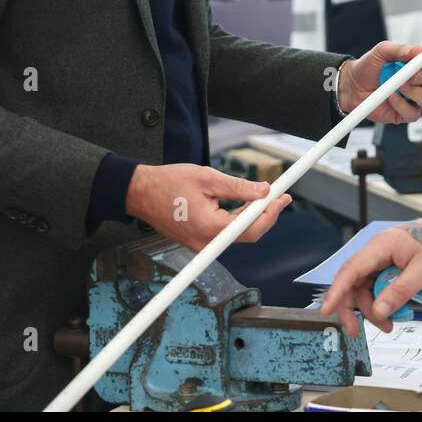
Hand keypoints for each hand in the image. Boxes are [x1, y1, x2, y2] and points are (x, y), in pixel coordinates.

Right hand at [124, 164, 291, 251]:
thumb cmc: (168, 183)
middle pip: (246, 234)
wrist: (138, 192)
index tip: (283, 197)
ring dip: (251, 217)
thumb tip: (263, 191)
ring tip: (261, 196)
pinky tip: (242, 205)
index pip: (251, 228)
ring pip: (235, 235)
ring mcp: (199, 244)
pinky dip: (235, 221)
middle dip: (265, 215)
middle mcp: (206, 242)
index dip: (271, 213)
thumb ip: (238, 187)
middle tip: (278, 196)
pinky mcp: (195, 240)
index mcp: (210, 227)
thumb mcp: (208, 177)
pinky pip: (222, 234)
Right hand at [320, 205, 421, 336]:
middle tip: (356, 331)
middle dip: (355, 307)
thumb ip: (399, 291)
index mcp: (382, 245)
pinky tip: (393, 312)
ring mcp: (385, 257)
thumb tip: (377, 311)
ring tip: (389, 324)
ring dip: (373, 308)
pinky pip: (379, 285)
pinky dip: (384, 300)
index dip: (336, 291)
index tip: (326, 311)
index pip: (351, 270)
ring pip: (366, 287)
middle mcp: (378, 250)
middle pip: (355, 282)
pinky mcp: (393, 264)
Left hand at [338, 42, 421, 122]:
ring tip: (398, 87)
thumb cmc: (369, 66)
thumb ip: (400, 49)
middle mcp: (421, 82)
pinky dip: (401, 106)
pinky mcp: (406, 114)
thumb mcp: (382, 51)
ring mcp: (415, 99)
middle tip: (408, 76)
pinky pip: (413, 114)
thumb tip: (418, 51)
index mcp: (419, 64)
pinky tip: (390, 98)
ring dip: (415, 93)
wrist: (352, 85)